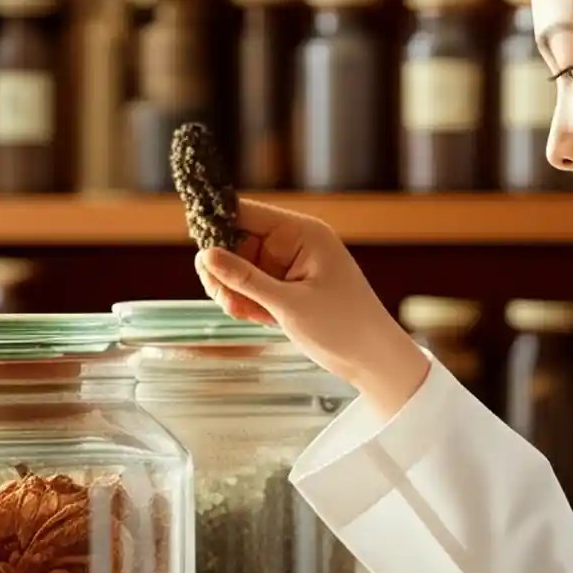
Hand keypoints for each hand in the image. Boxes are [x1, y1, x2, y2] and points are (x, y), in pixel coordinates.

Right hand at [194, 199, 430, 417]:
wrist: (372, 359)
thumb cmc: (343, 326)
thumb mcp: (289, 304)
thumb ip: (245, 279)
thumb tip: (205, 254)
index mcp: (301, 233)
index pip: (245, 213)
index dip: (216, 227)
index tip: (199, 255)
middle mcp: (293, 243)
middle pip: (234, 243)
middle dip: (224, 274)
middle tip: (225, 300)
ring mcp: (288, 265)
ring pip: (238, 269)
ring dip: (234, 293)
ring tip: (247, 316)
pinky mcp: (286, 287)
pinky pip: (250, 287)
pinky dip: (247, 303)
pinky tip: (260, 320)